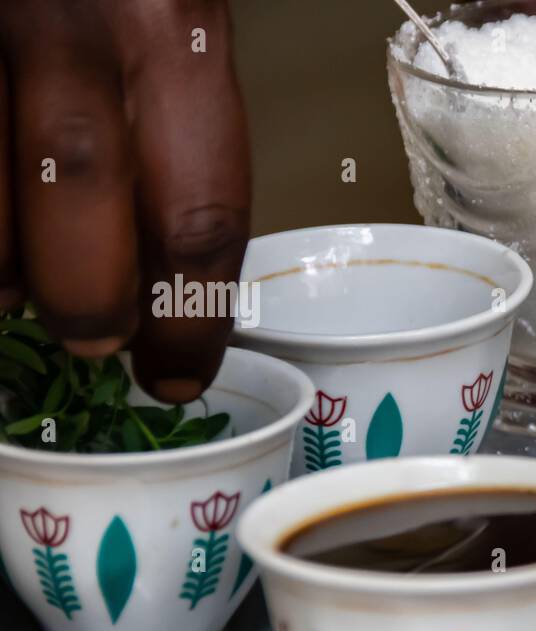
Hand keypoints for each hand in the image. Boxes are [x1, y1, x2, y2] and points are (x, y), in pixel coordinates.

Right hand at [0, 0, 249, 402]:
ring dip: (4, 269)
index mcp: (176, 27)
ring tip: (17, 299)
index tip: (178, 372)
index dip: (191, 313)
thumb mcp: (177, 32)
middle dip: (89, 294)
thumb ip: (175, 136)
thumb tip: (166, 282)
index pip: (200, 204)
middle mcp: (77, 16)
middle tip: (96, 340)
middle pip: (82, 185)